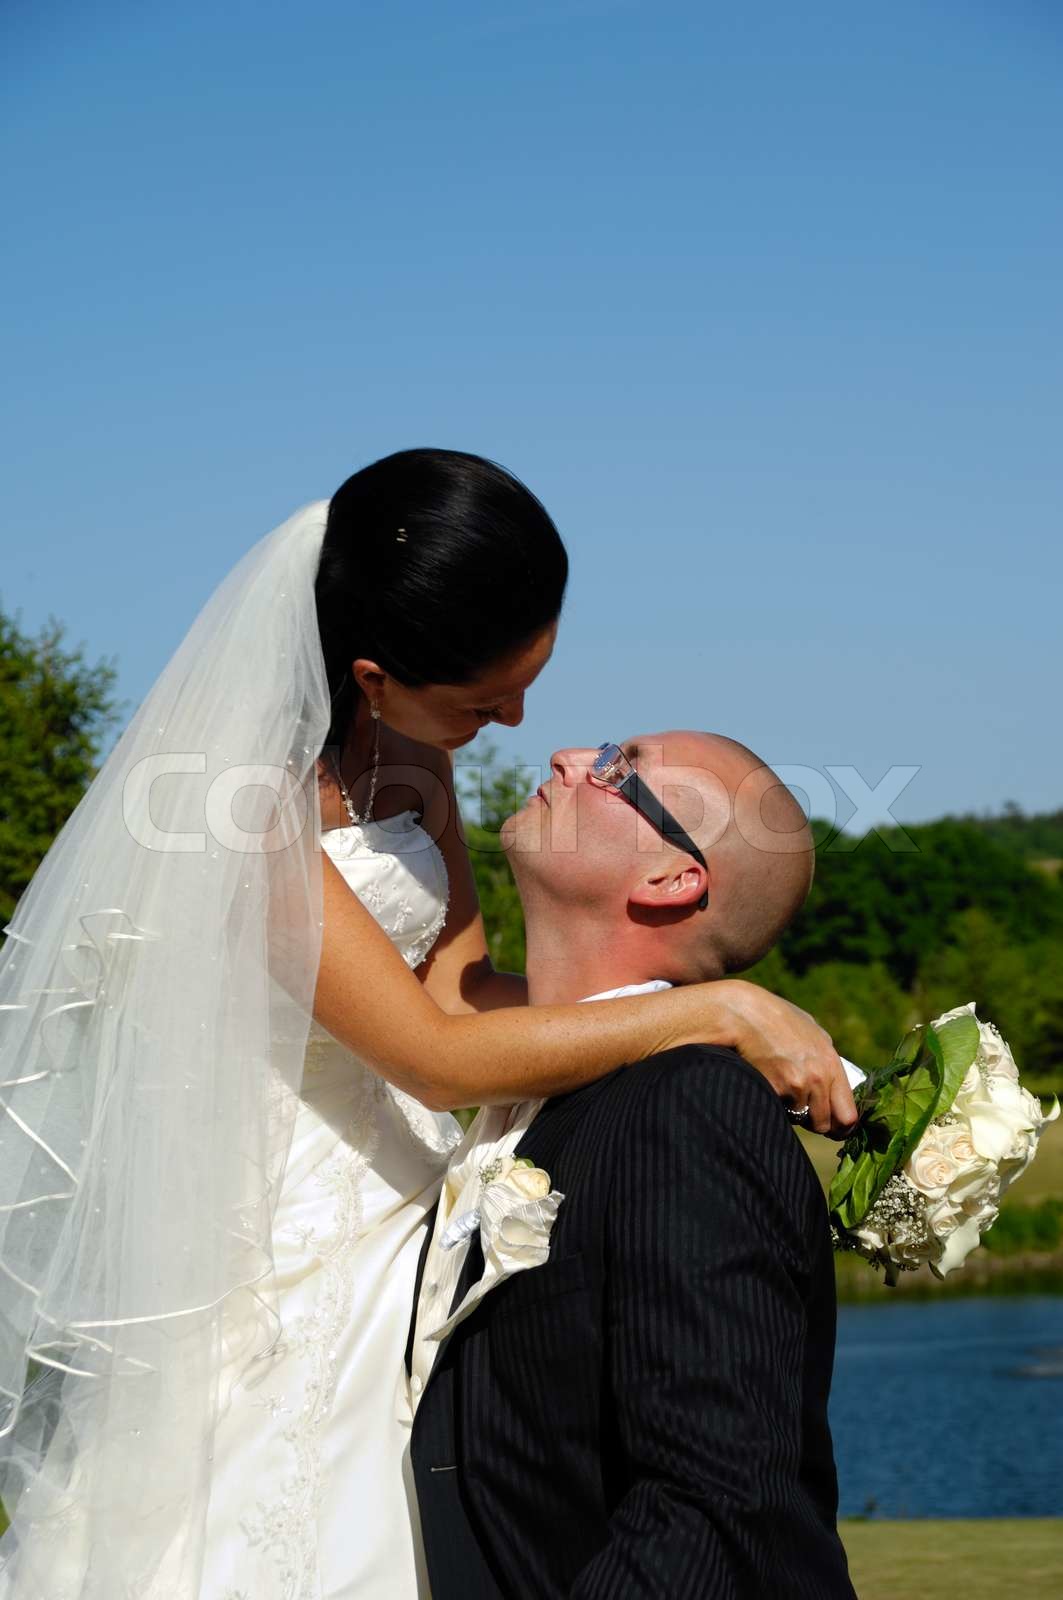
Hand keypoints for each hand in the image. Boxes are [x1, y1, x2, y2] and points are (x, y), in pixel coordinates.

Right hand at [716, 981, 857, 1138]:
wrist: (745, 1014)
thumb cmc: (777, 1020)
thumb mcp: (813, 1033)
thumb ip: (826, 1060)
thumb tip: (835, 1084)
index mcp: (831, 1064)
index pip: (848, 1116)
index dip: (841, 1128)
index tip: (833, 1129)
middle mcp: (818, 1078)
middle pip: (823, 1125)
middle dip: (813, 1121)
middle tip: (803, 1110)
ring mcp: (796, 1086)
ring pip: (798, 1119)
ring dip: (791, 1110)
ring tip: (780, 1085)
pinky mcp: (774, 1091)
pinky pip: (778, 1111)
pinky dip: (774, 1102)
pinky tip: (767, 1081)